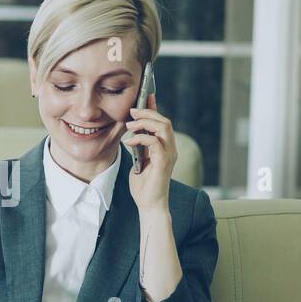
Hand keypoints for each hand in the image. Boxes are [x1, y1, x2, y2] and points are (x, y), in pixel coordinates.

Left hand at [124, 93, 176, 215]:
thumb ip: (139, 147)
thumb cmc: (144, 186)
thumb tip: (132, 132)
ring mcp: (169, 155)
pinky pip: (154, 142)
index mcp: (165, 148)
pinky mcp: (163, 162)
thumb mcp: (139, 161)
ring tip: (130, 125)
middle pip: (164, 121)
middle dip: (147, 113)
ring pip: (163, 128)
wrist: (149, 205)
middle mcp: (170, 149)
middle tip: (131, 111)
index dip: (154, 108)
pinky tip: (130, 142)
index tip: (145, 97)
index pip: (162, 122)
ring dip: (145, 123)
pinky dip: (141, 138)